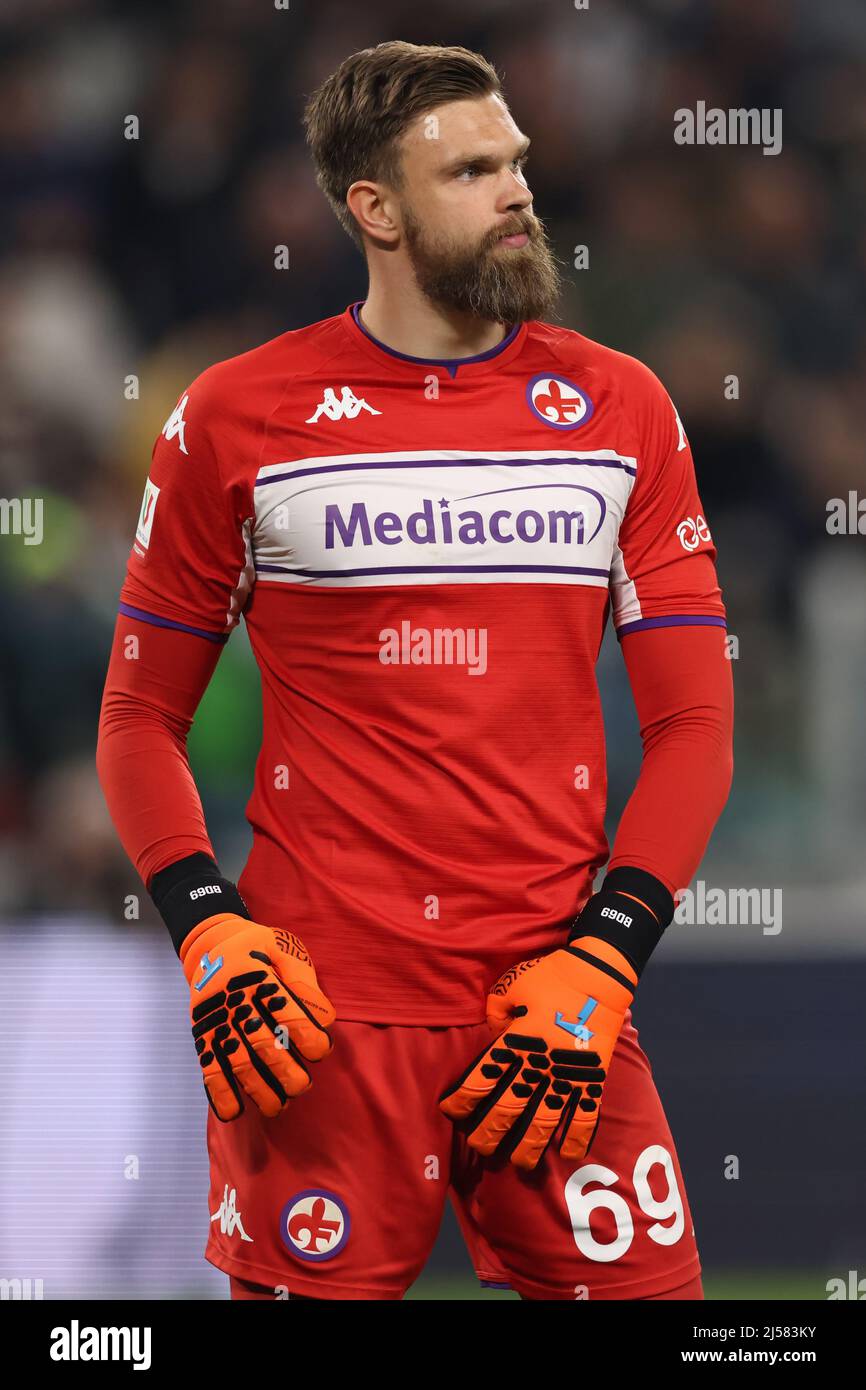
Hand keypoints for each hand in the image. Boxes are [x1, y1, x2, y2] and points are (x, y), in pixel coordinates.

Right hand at [180, 912, 335, 1120]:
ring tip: (277, 1107)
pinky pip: (208, 1065)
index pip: (286, 1010)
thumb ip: (303, 980)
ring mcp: (217, 1020)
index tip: (322, 1050)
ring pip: (236, 1059)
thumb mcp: (283, 948)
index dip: (306, 1033)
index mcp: (260, 977)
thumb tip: (324, 1017)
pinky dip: (219, 1091)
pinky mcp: (203, 1034)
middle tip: (302, 1086)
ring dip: (256, 1087)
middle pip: (262, 1040)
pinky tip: (233, 1112)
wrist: (211, 943)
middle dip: (283, 1068)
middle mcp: (236, 1001)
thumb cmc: (258, 949)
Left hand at [439, 940, 635, 1169]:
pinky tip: (569, 1154)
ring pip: (543, 1120)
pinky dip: (577, 1136)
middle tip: (480, 1147)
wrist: (597, 975)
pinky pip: (585, 1114)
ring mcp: (566, 1074)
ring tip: (520, 1163)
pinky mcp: (592, 1077)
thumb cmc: (548, 976)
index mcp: (514, 1041)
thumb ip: (496, 1014)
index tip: (451, 1112)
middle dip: (490, 1132)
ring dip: (530, 1145)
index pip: (481, 1079)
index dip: (463, 1100)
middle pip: (508, 1108)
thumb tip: (492, 1033)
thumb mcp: (510, 987)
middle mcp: (538, 1064)